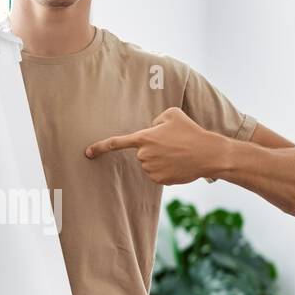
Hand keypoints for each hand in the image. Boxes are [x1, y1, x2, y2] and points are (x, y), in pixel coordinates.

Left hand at [83, 106, 226, 184]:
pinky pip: (158, 173)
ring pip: (149, 163)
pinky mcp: (160, 180)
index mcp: (144, 138)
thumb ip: (155, 120)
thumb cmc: (190, 131)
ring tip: (178, 153)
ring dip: (161, 158)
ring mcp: (151, 169)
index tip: (87, 153)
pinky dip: (166, 169)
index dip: (101, 147)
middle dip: (154, 147)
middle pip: (142, 151)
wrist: (207, 153)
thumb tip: (151, 130)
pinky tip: (178, 164)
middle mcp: (144, 155)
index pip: (117, 142)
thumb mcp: (172, 114)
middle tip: (173, 143)